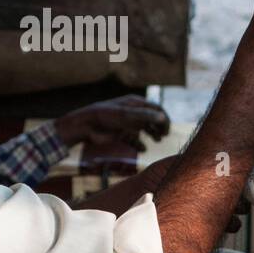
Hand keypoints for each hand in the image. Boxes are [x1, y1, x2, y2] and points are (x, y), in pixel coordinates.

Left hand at [55, 95, 169, 151]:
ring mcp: (127, 123)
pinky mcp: (121, 134)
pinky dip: (140, 144)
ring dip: (153, 134)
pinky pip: (134, 140)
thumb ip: (145, 116)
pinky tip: (143, 149)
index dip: (164, 117)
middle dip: (160, 126)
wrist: (86, 126)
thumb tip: (163, 117)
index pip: (155, 108)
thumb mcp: (126, 115)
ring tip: (158, 140)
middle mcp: (133, 112)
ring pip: (145, 129)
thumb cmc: (106, 116)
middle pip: (152, 118)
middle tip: (164, 135)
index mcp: (135, 103)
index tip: (167, 129)